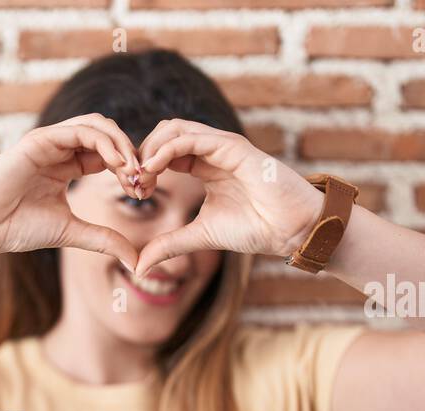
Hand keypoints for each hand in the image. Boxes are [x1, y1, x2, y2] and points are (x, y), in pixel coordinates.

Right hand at [0, 114, 143, 272]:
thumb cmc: (16, 228)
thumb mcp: (72, 232)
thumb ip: (104, 239)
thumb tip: (136, 260)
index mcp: (66, 166)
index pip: (107, 155)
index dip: (129, 169)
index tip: (142, 193)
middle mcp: (59, 149)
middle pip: (107, 135)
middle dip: (130, 154)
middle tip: (143, 180)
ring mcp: (50, 141)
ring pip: (97, 126)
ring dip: (121, 145)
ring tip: (133, 170)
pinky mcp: (41, 139)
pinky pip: (81, 130)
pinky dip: (104, 142)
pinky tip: (116, 163)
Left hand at [131, 119, 324, 277]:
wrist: (291, 229)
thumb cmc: (255, 228)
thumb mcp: (200, 236)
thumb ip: (168, 245)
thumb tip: (138, 267)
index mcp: (204, 166)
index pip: (163, 152)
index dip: (144, 168)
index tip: (134, 193)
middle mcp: (212, 150)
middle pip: (164, 133)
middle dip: (142, 155)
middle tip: (133, 184)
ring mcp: (222, 145)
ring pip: (174, 129)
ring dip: (150, 150)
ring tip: (140, 178)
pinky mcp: (232, 147)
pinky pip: (191, 137)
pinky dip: (166, 150)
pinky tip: (153, 170)